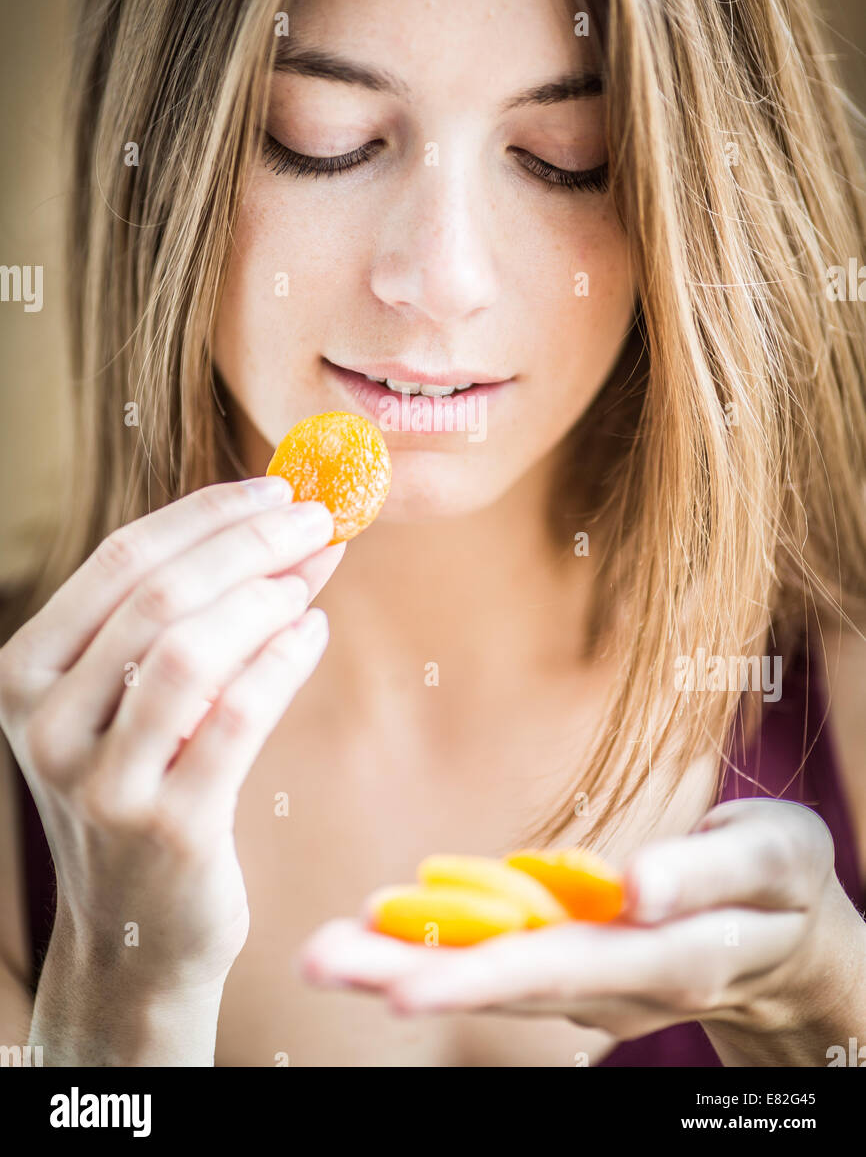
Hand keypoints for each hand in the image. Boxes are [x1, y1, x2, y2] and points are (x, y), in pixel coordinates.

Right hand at [1, 477, 341, 994]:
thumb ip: (184, 615)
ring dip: (268, 597)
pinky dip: (284, 661)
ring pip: (192, 651)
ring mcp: (100, 781)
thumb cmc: (143, 786)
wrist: (134, 934)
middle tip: (319, 517)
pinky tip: (312, 633)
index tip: (277, 487)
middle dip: (251, 543)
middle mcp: (45, 723)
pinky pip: (238, 717)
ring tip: (315, 575)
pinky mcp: (166, 826)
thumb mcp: (130, 698)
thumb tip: (284, 524)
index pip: (121, 559)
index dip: (207, 513)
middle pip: (160, 597)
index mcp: (24, 672)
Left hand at [298, 799, 845, 1041]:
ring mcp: (588, 977)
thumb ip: (708, 869)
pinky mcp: (573, 960)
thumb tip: (635, 883)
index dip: (483, 973)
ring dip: (403, 965)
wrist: (789, 939)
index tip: (403, 981)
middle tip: (323, 961)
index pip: (562, 967)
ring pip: (489, 975)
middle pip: (503, 982)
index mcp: (664, 955)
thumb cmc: (781, 884)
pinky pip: (499, 956)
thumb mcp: (773, 858)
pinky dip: (438, 947)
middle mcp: (613, 981)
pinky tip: (379, 932)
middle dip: (411, 972)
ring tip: (325, 951)